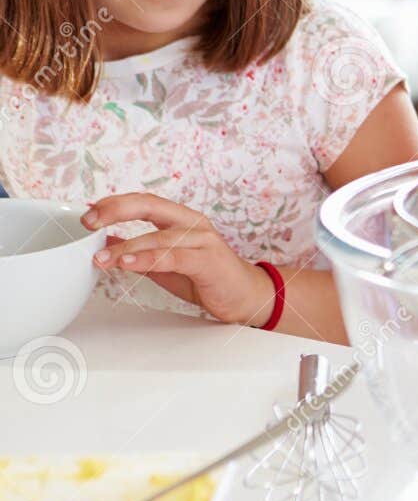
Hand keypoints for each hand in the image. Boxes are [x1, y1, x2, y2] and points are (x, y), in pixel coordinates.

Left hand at [83, 194, 275, 326]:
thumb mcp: (164, 264)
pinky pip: (173, 257)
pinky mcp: (209, 261)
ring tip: (100, 258)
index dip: (113, 205)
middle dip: (115, 210)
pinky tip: (128, 263)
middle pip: (149, 205)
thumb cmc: (208, 279)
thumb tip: (104, 244)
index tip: (88, 216)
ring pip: (157, 236)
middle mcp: (193, 224)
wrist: (246, 298)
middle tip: (88, 223)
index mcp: (181, 220)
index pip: (143, 202)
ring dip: (125, 248)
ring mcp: (203, 240)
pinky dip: (148, 259)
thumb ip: (137, 252)